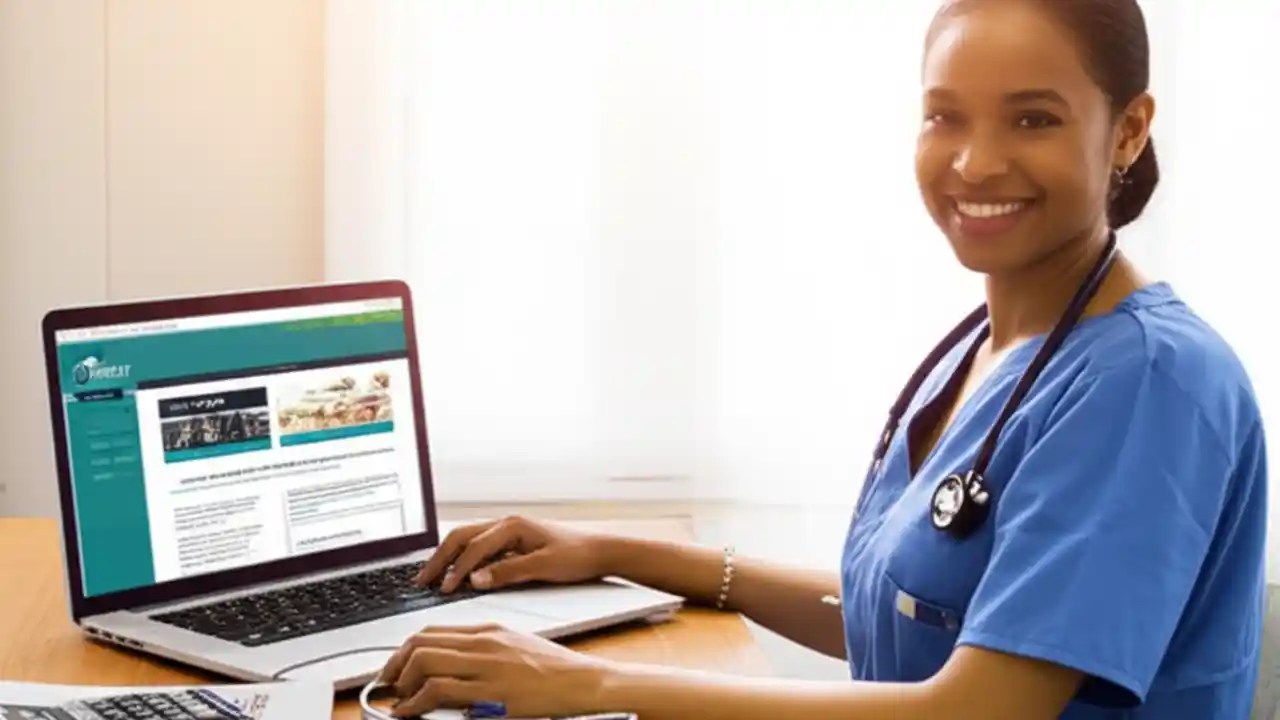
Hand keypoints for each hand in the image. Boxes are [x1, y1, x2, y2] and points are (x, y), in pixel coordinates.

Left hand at [377, 623, 610, 717]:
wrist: (580, 680)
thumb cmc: (553, 667)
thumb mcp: (515, 645)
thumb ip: (483, 649)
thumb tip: (452, 662)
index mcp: (488, 630)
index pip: (432, 631)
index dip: (405, 650)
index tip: (396, 667)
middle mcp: (482, 643)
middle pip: (421, 643)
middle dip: (395, 665)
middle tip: (388, 684)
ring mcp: (485, 666)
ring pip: (424, 662)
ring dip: (402, 683)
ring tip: (400, 700)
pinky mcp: (490, 692)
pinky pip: (440, 690)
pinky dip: (415, 703)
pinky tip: (411, 712)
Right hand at [415, 516, 613, 593]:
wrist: (600, 551)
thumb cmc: (577, 556)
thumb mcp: (543, 567)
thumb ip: (508, 572)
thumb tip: (476, 580)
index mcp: (512, 526)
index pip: (474, 547)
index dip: (457, 569)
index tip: (445, 588)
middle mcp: (506, 525)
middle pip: (462, 538)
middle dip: (440, 559)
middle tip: (422, 580)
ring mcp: (508, 532)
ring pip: (468, 541)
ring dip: (449, 558)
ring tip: (432, 577)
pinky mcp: (512, 542)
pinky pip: (480, 548)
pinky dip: (464, 561)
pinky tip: (458, 575)